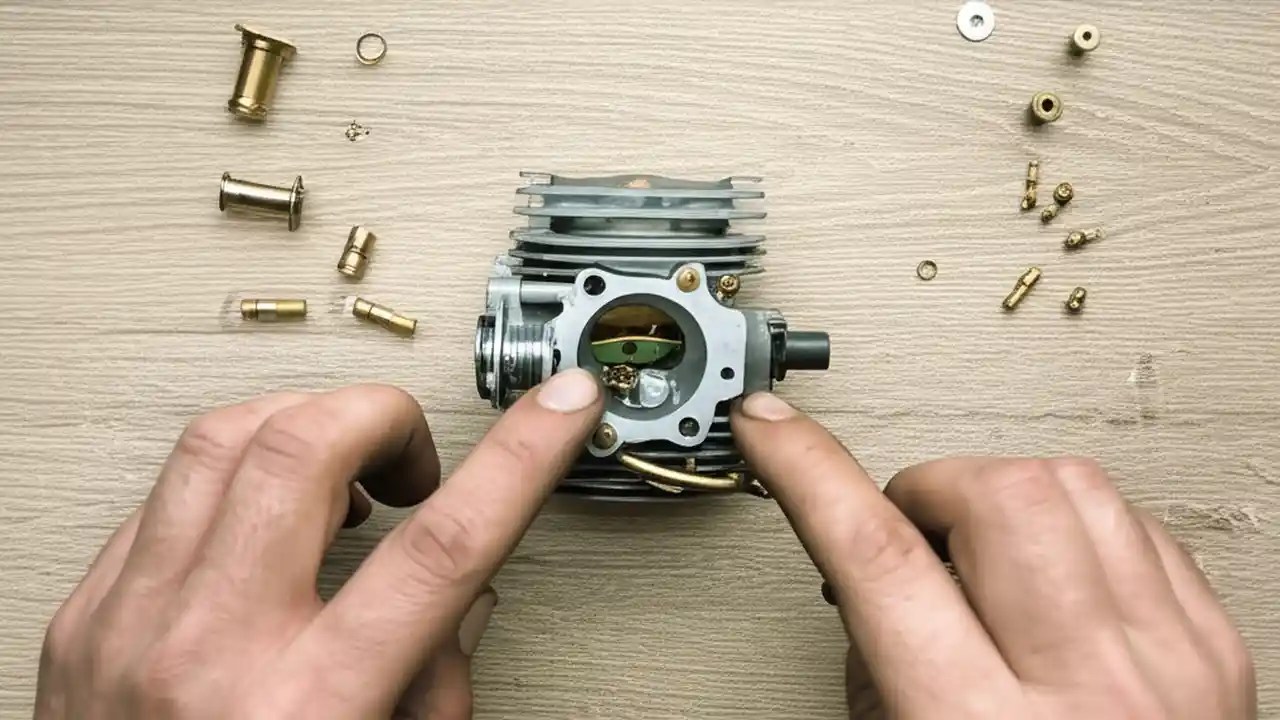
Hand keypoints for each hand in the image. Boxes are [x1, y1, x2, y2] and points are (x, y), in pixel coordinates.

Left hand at [36, 370, 602, 718]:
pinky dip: (234, 482)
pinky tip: (263, 520)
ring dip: (303, 429)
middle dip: (384, 419)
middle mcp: (209, 657)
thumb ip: (435, 689)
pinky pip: (165, 495)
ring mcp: (130, 628)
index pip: (442, 549)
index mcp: (308, 713)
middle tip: (412, 460)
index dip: (519, 458)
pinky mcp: (81, 619)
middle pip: (307, 451)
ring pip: (221, 443)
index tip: (562, 406)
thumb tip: (463, 597)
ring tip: (340, 478)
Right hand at [732, 393, 1255, 719]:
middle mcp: (1086, 694)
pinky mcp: (1214, 650)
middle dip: (930, 488)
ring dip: (1005, 499)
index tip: (773, 430)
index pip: (880, 560)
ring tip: (986, 555)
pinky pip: (1136, 524)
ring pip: (1073, 487)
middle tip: (913, 530)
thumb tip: (872, 561)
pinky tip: (1054, 574)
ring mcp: (1167, 664)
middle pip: (995, 498)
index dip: (811, 474)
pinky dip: (1077, 528)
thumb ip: (878, 663)